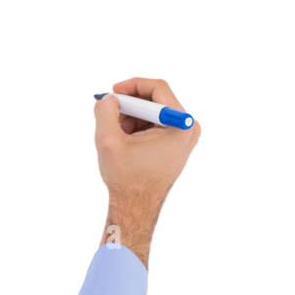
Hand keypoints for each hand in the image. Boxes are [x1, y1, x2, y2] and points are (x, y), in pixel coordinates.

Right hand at [94, 77, 199, 267]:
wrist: (136, 207)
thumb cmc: (126, 179)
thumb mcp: (108, 141)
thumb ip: (105, 112)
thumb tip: (108, 99)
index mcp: (180, 126)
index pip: (157, 90)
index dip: (132, 87)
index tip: (112, 93)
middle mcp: (188, 128)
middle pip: (156, 100)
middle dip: (129, 106)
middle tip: (109, 115)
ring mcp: (185, 137)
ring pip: (153, 113)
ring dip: (131, 119)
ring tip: (116, 137)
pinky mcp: (177, 144)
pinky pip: (155, 124)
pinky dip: (137, 128)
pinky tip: (125, 144)